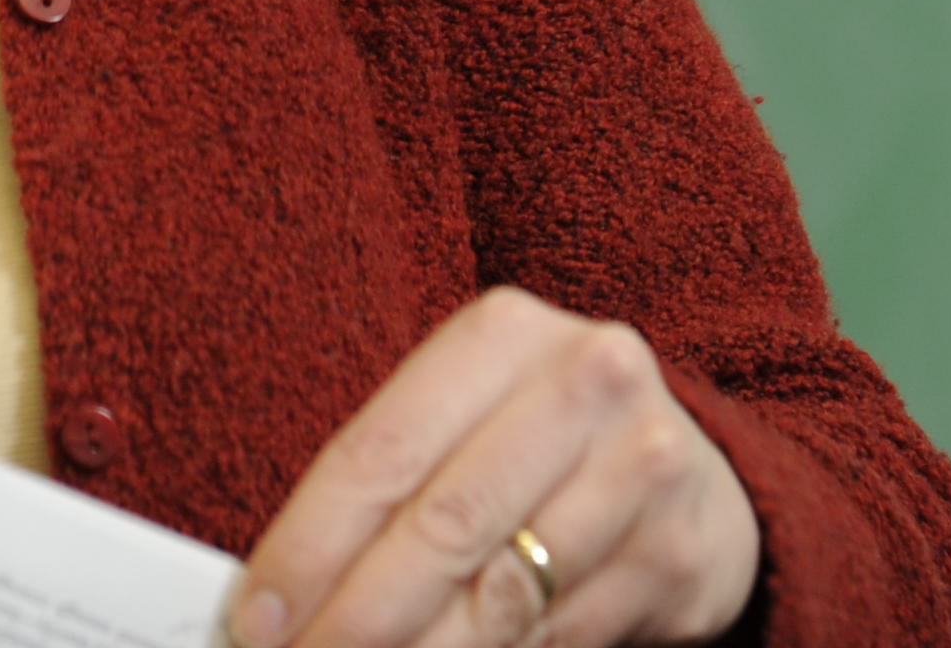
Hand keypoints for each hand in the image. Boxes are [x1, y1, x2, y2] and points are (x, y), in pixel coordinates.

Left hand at [234, 288, 759, 647]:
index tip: (257, 619)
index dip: (309, 547)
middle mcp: (585, 382)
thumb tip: (278, 593)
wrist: (694, 465)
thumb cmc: (540, 440)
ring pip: (499, 599)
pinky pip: (557, 637)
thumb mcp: (467, 419)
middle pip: (441, 528)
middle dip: (355, 618)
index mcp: (506, 332)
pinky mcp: (678, 553)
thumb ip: (390, 483)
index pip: (381, 452)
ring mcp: (644, 467)